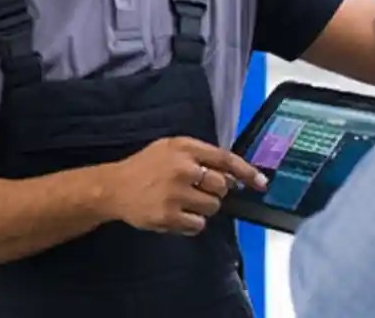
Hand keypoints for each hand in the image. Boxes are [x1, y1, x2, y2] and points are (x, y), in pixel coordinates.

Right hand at [103, 137, 267, 235]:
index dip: (246, 171)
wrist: (113, 187)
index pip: (224, 159)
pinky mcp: (168, 216)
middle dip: (216, 191)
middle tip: (198, 191)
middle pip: (222, 186)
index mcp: (184, 148)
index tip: (261, 182)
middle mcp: (182, 168)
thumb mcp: (170, 149)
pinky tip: (176, 215)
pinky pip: (198, 225)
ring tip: (184, 202)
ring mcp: (175, 193)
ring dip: (204, 208)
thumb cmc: (145, 167)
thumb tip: (234, 174)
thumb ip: (200, 156)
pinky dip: (192, 223)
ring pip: (213, 207)